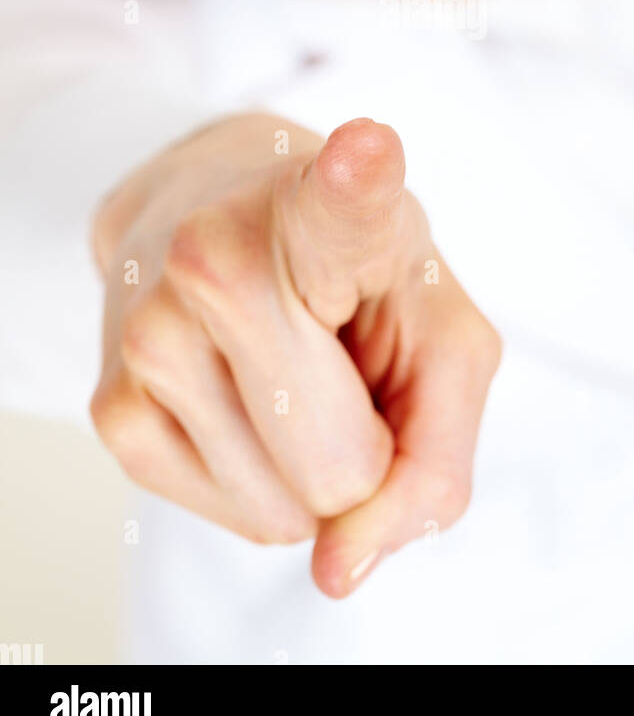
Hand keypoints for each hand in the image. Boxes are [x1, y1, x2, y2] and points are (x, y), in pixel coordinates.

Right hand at [90, 114, 500, 595]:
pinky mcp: (112, 407)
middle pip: (341, 467)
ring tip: (287, 368)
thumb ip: (437, 451)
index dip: (357, 178)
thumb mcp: (440, 332)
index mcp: (322, 208)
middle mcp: (218, 255)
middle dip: (364, 448)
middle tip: (335, 358)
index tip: (367, 146)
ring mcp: (153, 332)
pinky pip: (242, 522)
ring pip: (288, 511)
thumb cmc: (355, 276)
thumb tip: (341, 568)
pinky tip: (245, 397)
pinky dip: (267, 486)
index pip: (343, 201)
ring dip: (310, 467)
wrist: (219, 220)